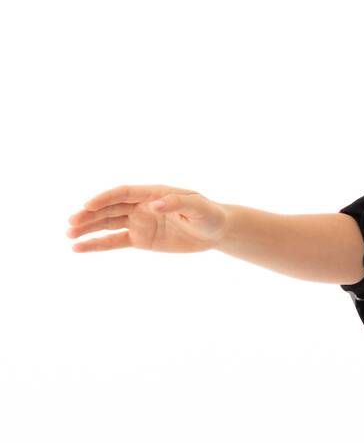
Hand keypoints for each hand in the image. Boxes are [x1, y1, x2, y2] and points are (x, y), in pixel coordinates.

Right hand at [67, 184, 228, 252]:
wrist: (216, 231)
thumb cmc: (210, 215)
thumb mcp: (199, 207)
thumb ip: (179, 203)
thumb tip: (156, 204)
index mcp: (153, 193)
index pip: (123, 193)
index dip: (104, 198)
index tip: (87, 205)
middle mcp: (142, 206)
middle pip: (110, 208)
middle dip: (89, 215)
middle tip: (71, 224)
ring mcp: (139, 222)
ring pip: (108, 224)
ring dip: (88, 228)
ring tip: (69, 235)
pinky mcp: (140, 239)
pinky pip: (114, 241)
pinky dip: (97, 245)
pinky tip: (79, 249)